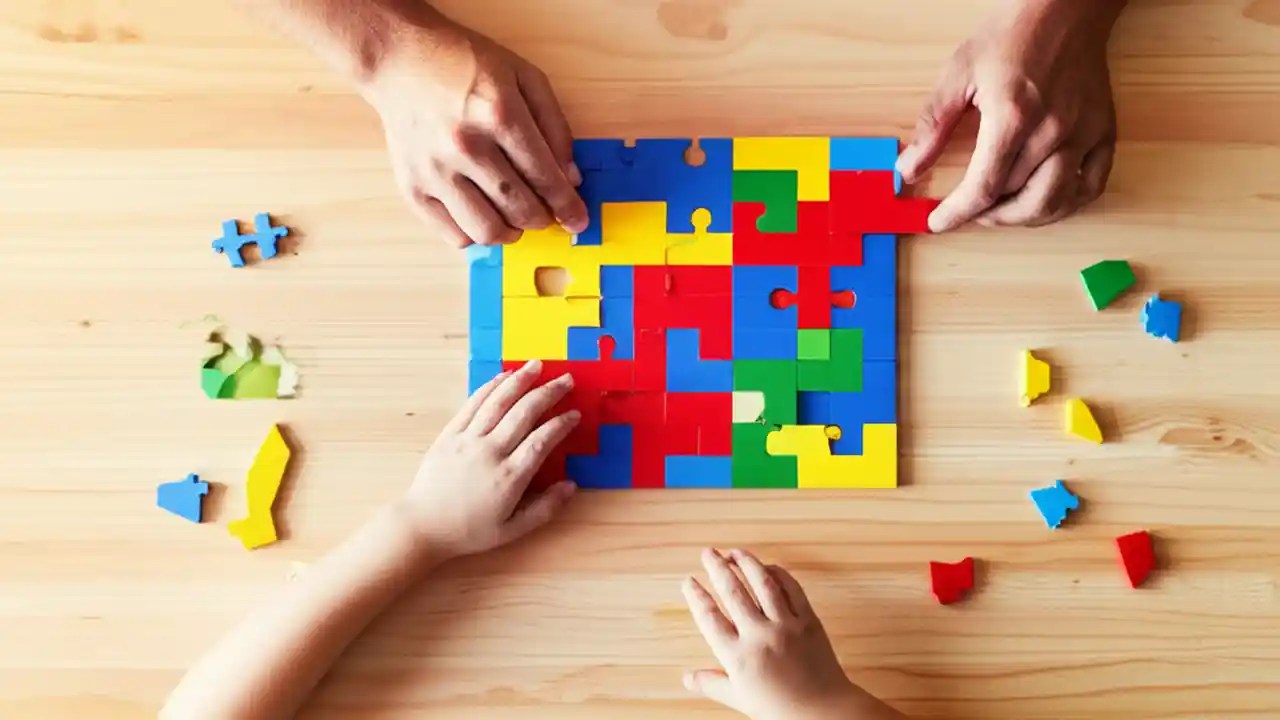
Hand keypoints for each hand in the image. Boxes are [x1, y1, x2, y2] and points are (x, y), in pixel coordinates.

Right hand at [361, 14, 587, 246]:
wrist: (399, 59)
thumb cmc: (464, 64)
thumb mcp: (523, 77)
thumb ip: (554, 126)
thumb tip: (570, 178)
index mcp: (499, 114)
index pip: (545, 178)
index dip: (567, 206)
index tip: (578, 220)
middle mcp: (466, 146)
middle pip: (520, 209)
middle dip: (543, 219)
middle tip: (546, 213)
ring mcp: (435, 170)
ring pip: (487, 231)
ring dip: (512, 233)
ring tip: (515, 218)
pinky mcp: (412, 187)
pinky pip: (453, 234)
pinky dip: (476, 235)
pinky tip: (483, 214)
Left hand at [397, 360, 578, 558]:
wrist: (422, 525)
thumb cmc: (468, 531)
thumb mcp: (511, 530)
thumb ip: (545, 509)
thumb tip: (571, 486)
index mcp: (509, 478)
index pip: (542, 440)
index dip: (561, 424)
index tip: (575, 414)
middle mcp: (490, 452)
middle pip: (524, 413)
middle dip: (548, 393)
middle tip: (566, 379)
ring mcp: (467, 440)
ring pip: (498, 402)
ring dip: (520, 380)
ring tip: (537, 365)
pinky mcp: (450, 435)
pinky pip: (472, 405)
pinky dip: (490, 387)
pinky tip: (504, 377)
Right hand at [681, 549, 904, 719]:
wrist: (822, 712)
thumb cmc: (780, 709)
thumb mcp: (739, 698)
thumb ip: (711, 684)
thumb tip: (687, 678)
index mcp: (737, 656)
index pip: (709, 617)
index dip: (696, 596)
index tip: (689, 581)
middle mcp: (759, 636)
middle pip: (732, 592)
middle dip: (717, 568)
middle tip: (708, 553)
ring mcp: (785, 626)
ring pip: (762, 583)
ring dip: (746, 563)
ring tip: (735, 552)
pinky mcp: (807, 620)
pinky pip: (792, 589)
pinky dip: (778, 573)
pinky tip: (768, 566)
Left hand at [898, 0, 1125, 230]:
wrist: (1063, 8)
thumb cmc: (1010, 36)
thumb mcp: (957, 75)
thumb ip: (932, 126)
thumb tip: (909, 169)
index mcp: (1014, 116)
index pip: (984, 186)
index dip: (958, 213)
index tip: (938, 223)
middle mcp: (1054, 130)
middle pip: (1019, 200)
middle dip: (987, 217)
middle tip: (968, 213)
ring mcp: (1084, 133)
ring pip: (1055, 201)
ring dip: (1022, 218)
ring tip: (999, 212)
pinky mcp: (1105, 131)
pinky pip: (1092, 185)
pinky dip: (1067, 204)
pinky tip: (1042, 202)